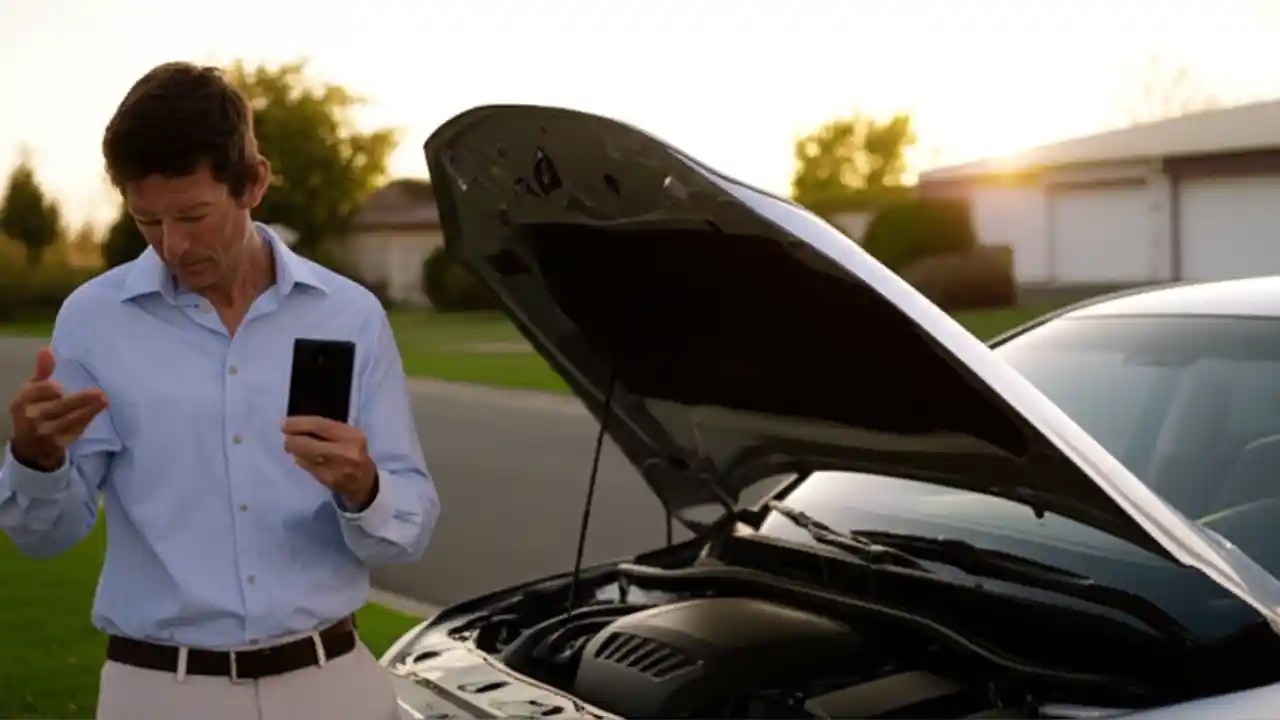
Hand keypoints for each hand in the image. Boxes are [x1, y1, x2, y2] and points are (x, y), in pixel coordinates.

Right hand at [8, 347, 108, 471]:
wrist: (30, 446)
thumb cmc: (34, 410)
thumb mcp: (33, 391)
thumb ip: (42, 372)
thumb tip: (46, 350)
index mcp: (22, 401)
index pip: (39, 390)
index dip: (51, 389)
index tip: (60, 387)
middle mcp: (30, 417)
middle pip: (57, 406)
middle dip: (79, 400)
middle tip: (98, 392)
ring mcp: (44, 432)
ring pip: (69, 420)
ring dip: (88, 410)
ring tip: (104, 400)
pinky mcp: (57, 444)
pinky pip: (74, 431)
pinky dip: (86, 421)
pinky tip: (95, 412)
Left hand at [282, 416, 377, 509]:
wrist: (364, 482)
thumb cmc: (354, 452)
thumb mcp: (349, 436)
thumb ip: (327, 430)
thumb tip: (297, 426)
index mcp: (352, 436)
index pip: (319, 425)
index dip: (298, 423)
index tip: (284, 423)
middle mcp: (344, 451)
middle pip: (307, 443)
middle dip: (291, 440)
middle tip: (287, 437)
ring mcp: (335, 468)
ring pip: (303, 456)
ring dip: (294, 450)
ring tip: (294, 447)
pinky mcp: (327, 480)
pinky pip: (306, 466)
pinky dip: (301, 460)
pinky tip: (303, 458)